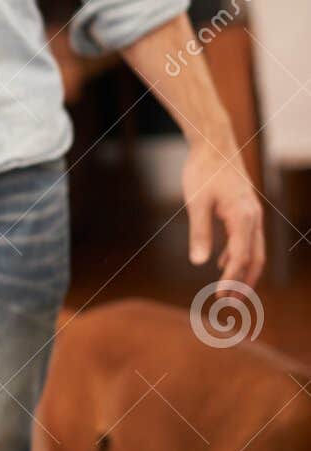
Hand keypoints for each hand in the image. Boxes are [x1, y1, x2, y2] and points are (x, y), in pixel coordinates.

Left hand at [182, 137, 264, 286]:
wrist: (214, 143)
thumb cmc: (204, 170)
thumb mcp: (196, 203)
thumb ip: (199, 233)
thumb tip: (199, 262)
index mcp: (243, 218)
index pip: (239, 258)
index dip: (230, 281)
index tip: (218, 298)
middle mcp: (253, 218)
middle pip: (254, 260)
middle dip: (243, 285)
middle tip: (230, 307)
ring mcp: (252, 214)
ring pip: (254, 251)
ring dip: (243, 273)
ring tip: (229, 294)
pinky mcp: (245, 210)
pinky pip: (247, 240)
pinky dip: (238, 256)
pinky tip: (223, 264)